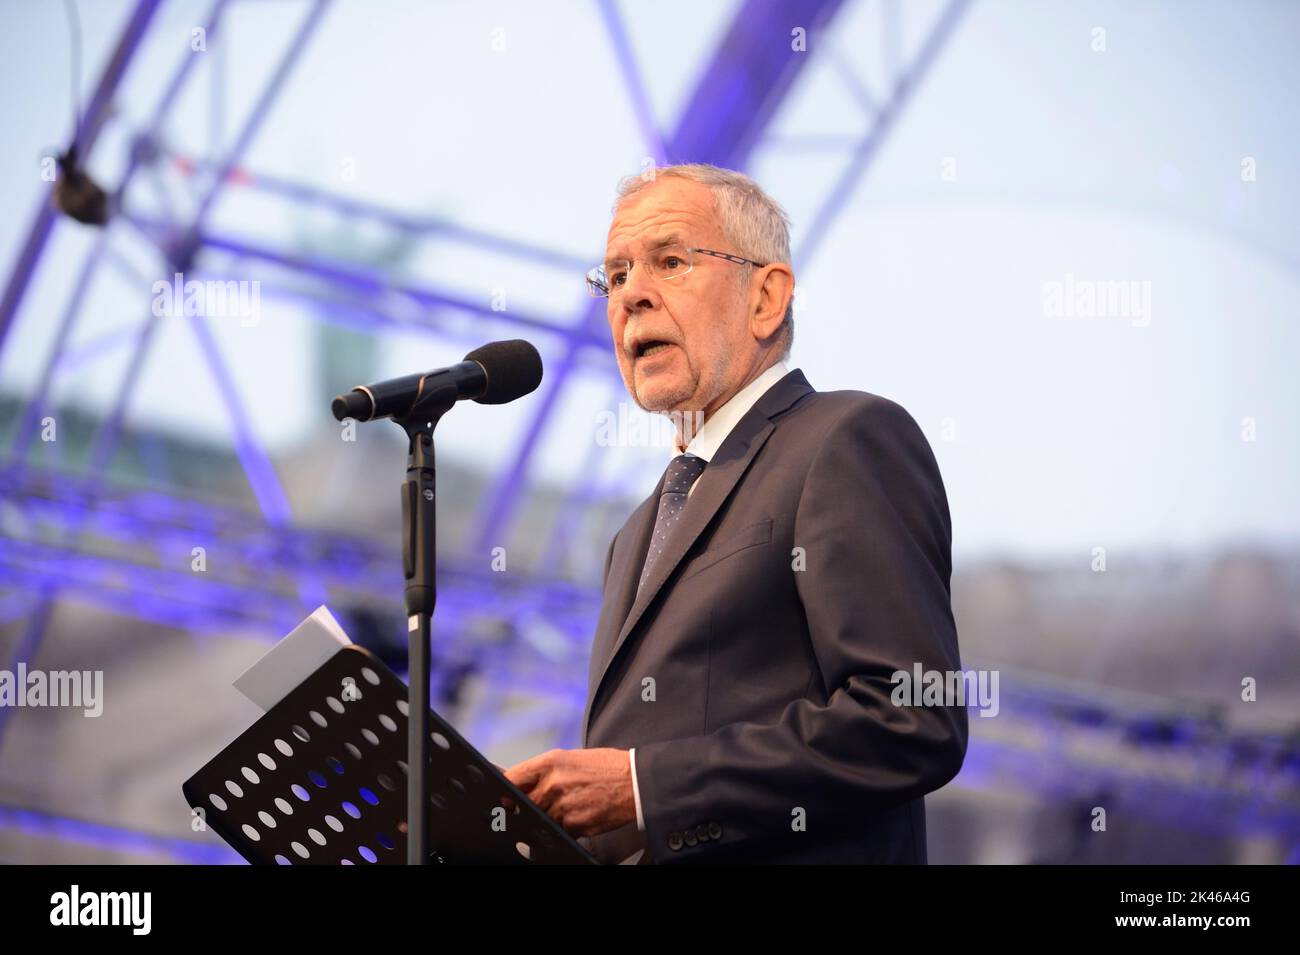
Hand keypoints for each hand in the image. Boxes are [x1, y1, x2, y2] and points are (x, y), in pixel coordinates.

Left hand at [503, 748, 635, 836]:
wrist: (635, 782)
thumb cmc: (607, 767)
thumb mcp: (572, 758)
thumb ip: (546, 771)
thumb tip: (524, 784)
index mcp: (550, 763)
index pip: (512, 778)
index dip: (506, 789)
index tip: (504, 796)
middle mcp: (552, 784)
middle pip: (524, 803)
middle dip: (530, 805)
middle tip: (546, 802)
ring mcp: (562, 806)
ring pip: (541, 818)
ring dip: (549, 816)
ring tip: (570, 805)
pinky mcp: (574, 825)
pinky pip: (559, 830)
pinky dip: (565, 826)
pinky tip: (579, 813)